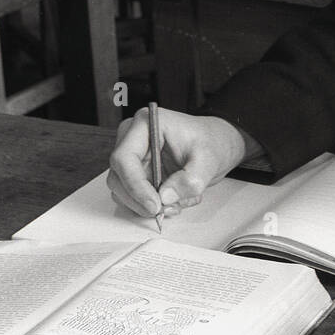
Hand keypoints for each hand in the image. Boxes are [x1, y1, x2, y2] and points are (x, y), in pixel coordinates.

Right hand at [107, 108, 250, 219]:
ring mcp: (133, 158)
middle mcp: (133, 139)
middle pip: (118, 177)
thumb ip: (190, 179)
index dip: (135, 185)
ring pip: (122, 191)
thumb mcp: (209, 159)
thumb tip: (166, 197)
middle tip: (166, 210)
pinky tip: (176, 200)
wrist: (216, 146)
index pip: (124, 158)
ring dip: (147, 205)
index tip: (154, 204)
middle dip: (140, 200)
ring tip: (179, 202)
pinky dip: (152, 206)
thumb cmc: (211, 142)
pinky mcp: (137, 173)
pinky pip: (133, 197)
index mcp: (146, 124)